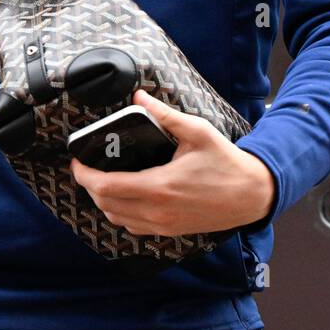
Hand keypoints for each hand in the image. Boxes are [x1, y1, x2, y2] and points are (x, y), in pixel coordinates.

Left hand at [69, 90, 275, 236]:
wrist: (251, 195)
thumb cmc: (226, 162)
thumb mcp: (197, 131)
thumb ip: (164, 115)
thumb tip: (139, 98)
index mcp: (160, 186)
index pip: (106, 187)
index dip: (84, 175)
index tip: (78, 161)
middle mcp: (158, 211)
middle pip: (105, 205)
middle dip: (89, 186)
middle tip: (88, 167)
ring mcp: (163, 225)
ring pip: (117, 219)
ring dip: (103, 201)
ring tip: (102, 179)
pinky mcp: (170, 231)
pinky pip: (133, 227)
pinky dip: (120, 213)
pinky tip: (125, 196)